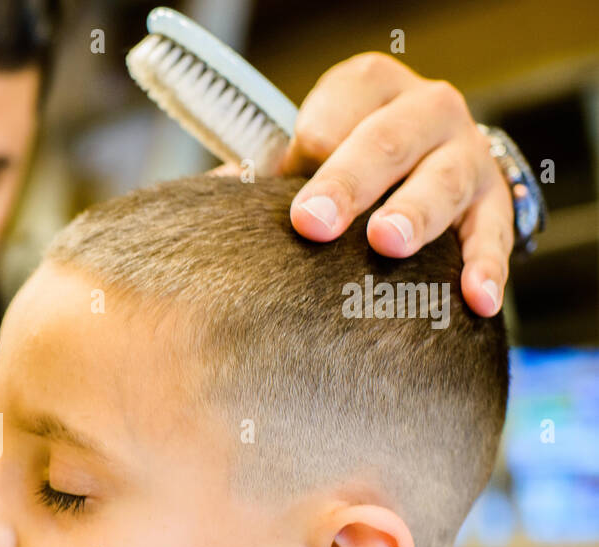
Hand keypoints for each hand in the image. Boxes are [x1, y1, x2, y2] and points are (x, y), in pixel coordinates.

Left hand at [277, 52, 513, 317]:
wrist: (423, 163)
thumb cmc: (343, 161)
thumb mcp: (308, 152)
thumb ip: (267, 172)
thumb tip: (212, 205)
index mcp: (371, 88)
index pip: (344, 101)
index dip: (313, 138)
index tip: (288, 170)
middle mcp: (426, 110)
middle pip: (388, 141)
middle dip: (349, 182)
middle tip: (314, 222)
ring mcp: (466, 155)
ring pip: (443, 182)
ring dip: (414, 215)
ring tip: (388, 244)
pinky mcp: (494, 204)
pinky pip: (492, 235)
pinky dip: (484, 266)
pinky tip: (474, 297)